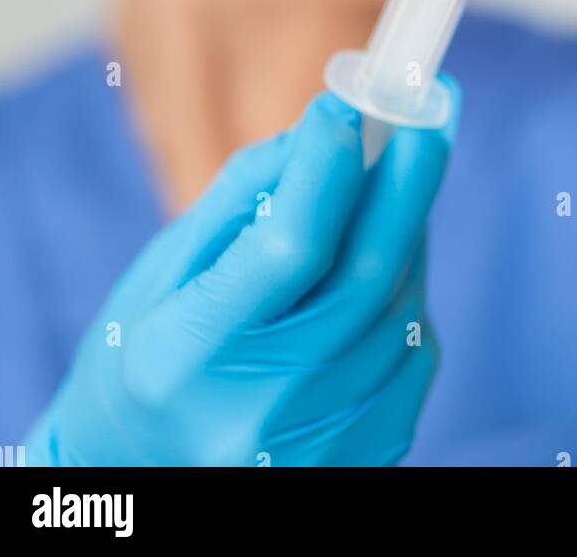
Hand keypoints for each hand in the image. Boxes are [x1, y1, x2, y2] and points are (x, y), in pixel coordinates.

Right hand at [25, 89, 457, 465]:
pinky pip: (413, 355)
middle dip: (406, 181)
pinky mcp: (363, 460)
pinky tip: (380, 268)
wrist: (147, 472)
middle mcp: (256, 412)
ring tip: (389, 191)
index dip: (328, 168)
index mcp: (187, 356)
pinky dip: (406, 294)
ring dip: (406, 232)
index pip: (287, 246)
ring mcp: (315, 448)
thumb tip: (328, 126)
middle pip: (366, 276)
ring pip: (398, 309)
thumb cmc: (146, 353)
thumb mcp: (165, 269)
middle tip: (430, 115)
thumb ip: (246, 195)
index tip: (349, 104)